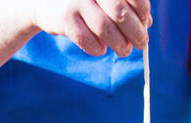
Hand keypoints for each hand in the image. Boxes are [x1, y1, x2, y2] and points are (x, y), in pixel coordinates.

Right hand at [31, 0, 149, 56]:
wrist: (43, 1)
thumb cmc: (82, 0)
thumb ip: (125, 4)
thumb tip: (147, 23)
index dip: (142, 11)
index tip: (145, 24)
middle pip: (120, 13)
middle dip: (135, 32)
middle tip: (141, 43)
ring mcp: (76, 1)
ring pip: (105, 29)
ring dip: (119, 44)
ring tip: (124, 51)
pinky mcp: (64, 19)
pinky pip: (87, 40)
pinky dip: (97, 48)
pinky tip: (101, 50)